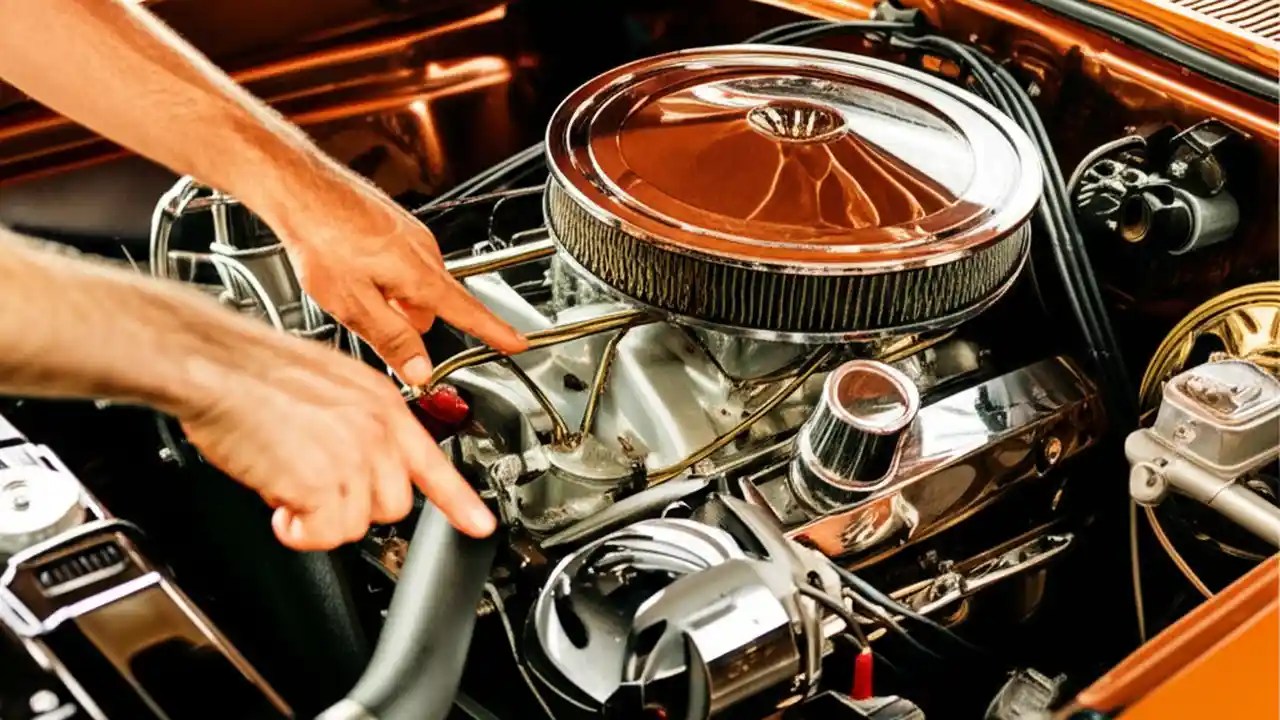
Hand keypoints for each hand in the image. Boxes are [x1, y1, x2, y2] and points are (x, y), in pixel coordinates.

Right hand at [177, 329, 494, 549]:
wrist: (217, 365)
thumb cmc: (256, 373)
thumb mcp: (331, 386)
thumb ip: (357, 424)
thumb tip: (356, 458)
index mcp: (383, 406)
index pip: (433, 463)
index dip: (460, 502)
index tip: (481, 525)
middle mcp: (376, 432)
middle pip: (393, 505)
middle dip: (353, 506)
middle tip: (315, 486)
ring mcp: (353, 459)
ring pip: (356, 524)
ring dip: (321, 518)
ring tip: (290, 484)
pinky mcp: (322, 484)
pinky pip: (324, 534)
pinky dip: (299, 531)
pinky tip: (281, 504)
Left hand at [266, 165, 526, 385]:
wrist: (302, 190)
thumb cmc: (322, 240)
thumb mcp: (354, 305)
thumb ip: (394, 341)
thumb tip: (421, 372)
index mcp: (421, 276)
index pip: (471, 313)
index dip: (496, 333)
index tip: (519, 343)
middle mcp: (426, 253)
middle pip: (432, 308)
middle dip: (406, 321)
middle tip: (364, 314)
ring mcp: (413, 237)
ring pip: (414, 288)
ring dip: (390, 297)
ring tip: (350, 284)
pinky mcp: (398, 228)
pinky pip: (402, 267)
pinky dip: (382, 276)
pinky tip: (351, 267)